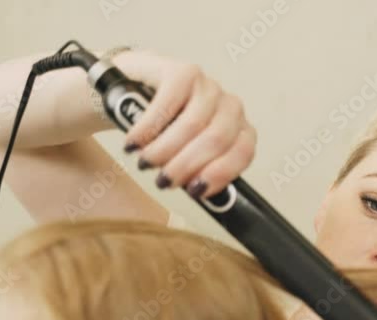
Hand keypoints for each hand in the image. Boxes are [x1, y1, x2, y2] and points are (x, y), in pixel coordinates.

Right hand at [119, 51, 255, 198]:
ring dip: (165, 150)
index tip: (194, 190)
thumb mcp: (184, 155)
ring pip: (192, 125)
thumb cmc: (163, 131)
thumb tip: (197, 191)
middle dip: (187, 166)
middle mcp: (229, 106)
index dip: (219, 174)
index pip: (243, 152)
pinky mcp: (181, 72)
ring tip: (145, 162)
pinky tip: (134, 142)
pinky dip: (148, 128)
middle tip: (164, 181)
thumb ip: (196, 172)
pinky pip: (167, 104)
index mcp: (239, 130)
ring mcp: (208, 86)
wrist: (133, 92)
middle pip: (217, 140)